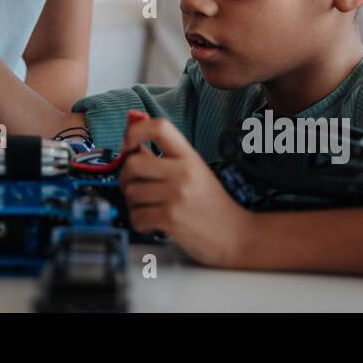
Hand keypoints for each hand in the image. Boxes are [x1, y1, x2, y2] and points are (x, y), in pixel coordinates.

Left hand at [119, 115, 252, 267]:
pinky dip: (138, 222)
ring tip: (147, 208)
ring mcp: (176, 195)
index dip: (135, 131)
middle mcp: (183, 172)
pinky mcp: (170, 219)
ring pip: (130, 192)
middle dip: (126, 177)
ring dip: (132, 203)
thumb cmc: (211, 203)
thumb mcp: (193, 171)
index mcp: (188, 156)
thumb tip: (132, 145)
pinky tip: (151, 223)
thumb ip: (164, 158)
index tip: (128, 145)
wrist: (236, 235)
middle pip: (133, 163)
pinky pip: (135, 216)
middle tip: (134, 186)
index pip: (159, 127)